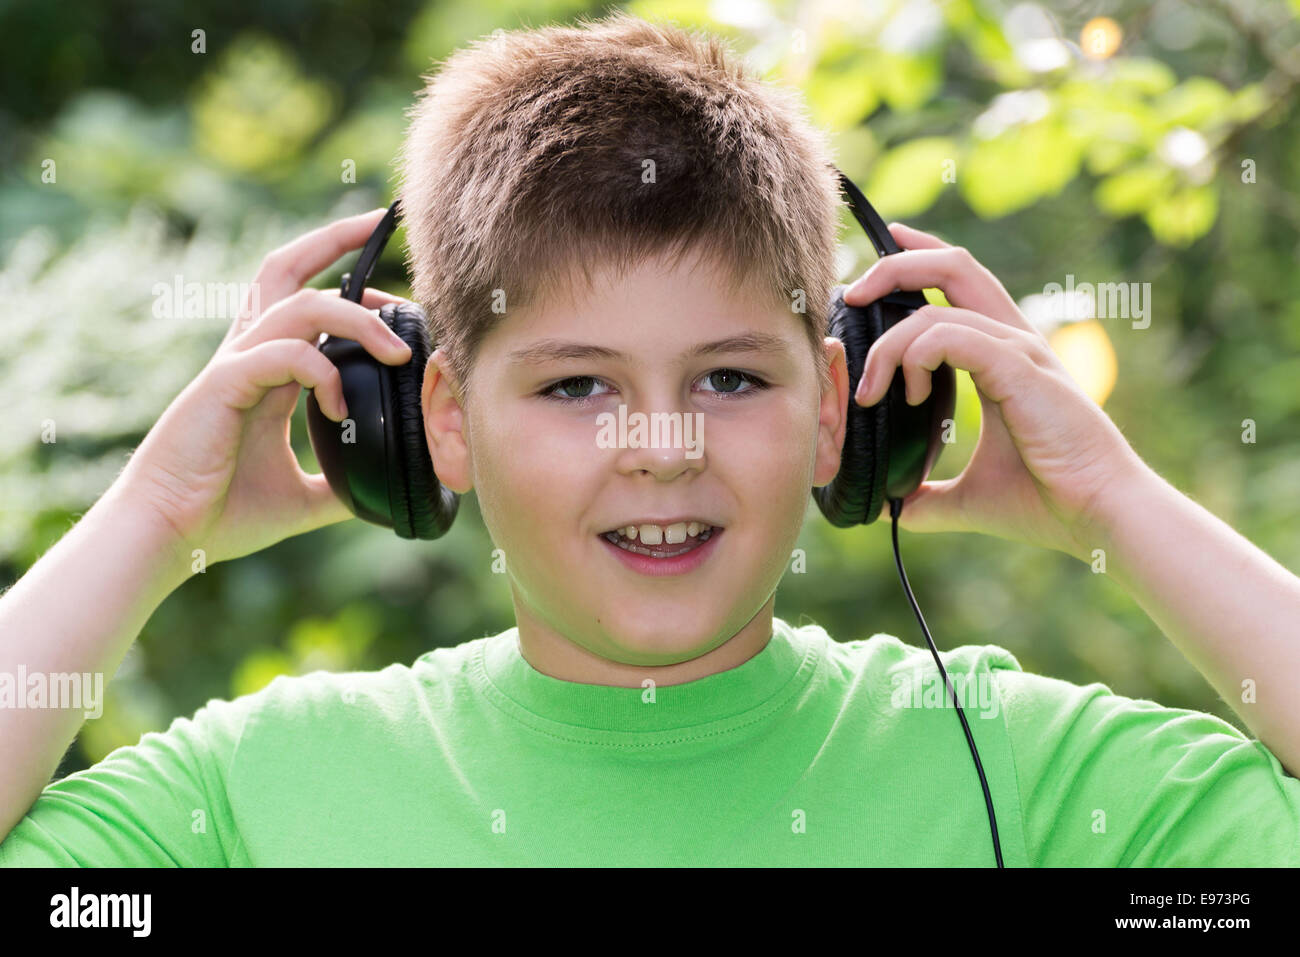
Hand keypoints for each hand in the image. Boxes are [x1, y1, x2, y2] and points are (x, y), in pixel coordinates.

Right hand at [113, 208, 415, 568]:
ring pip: (299, 305)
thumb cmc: (223, 512)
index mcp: (266, 370)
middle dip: (335, 238)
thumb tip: (388, 488)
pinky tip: (342, 408)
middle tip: (384, 222)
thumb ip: (343, 482)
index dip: (346, 279)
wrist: (170, 536)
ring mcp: (234, 366)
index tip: (396, 284)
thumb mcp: (305, 498)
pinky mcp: (223, 386)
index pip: (305, 299)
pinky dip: (323, 372)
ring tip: (397, 352)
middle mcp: (249, 355)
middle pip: (285, 268)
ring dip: (357, 319)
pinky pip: (283, 355)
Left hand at [846, 223, 1146, 561]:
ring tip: (872, 392)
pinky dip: (918, 356)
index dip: (918, 257)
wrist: (1097, 515)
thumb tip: (890, 510)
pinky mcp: (1020, 370)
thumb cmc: (1047, 502)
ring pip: (936, 312)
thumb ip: (929, 498)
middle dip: (894, 267)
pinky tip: (913, 395)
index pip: (960, 282)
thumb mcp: (971, 498)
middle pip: (953, 265)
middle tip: (852, 296)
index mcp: (1004, 355)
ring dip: (890, 346)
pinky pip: (953, 337)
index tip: (876, 259)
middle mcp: (1012, 342)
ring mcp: (1019, 351)